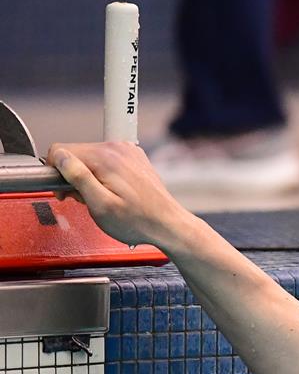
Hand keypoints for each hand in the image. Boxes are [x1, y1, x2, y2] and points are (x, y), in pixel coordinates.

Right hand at [47, 141, 195, 251]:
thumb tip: (59, 157)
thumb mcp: (100, 205)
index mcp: (106, 157)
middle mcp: (118, 148)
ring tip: (102, 198)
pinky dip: (103, 176)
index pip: (59, 151)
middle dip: (73, 177)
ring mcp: (128, 152)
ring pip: (89, 158)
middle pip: (75, 154)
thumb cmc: (137, 221)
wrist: (168, 225)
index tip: (66, 192)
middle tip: (86, 200)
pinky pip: (106, 162)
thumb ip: (78, 178)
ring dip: (88, 178)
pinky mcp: (134, 159)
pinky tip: (112, 193)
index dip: (56, 174)